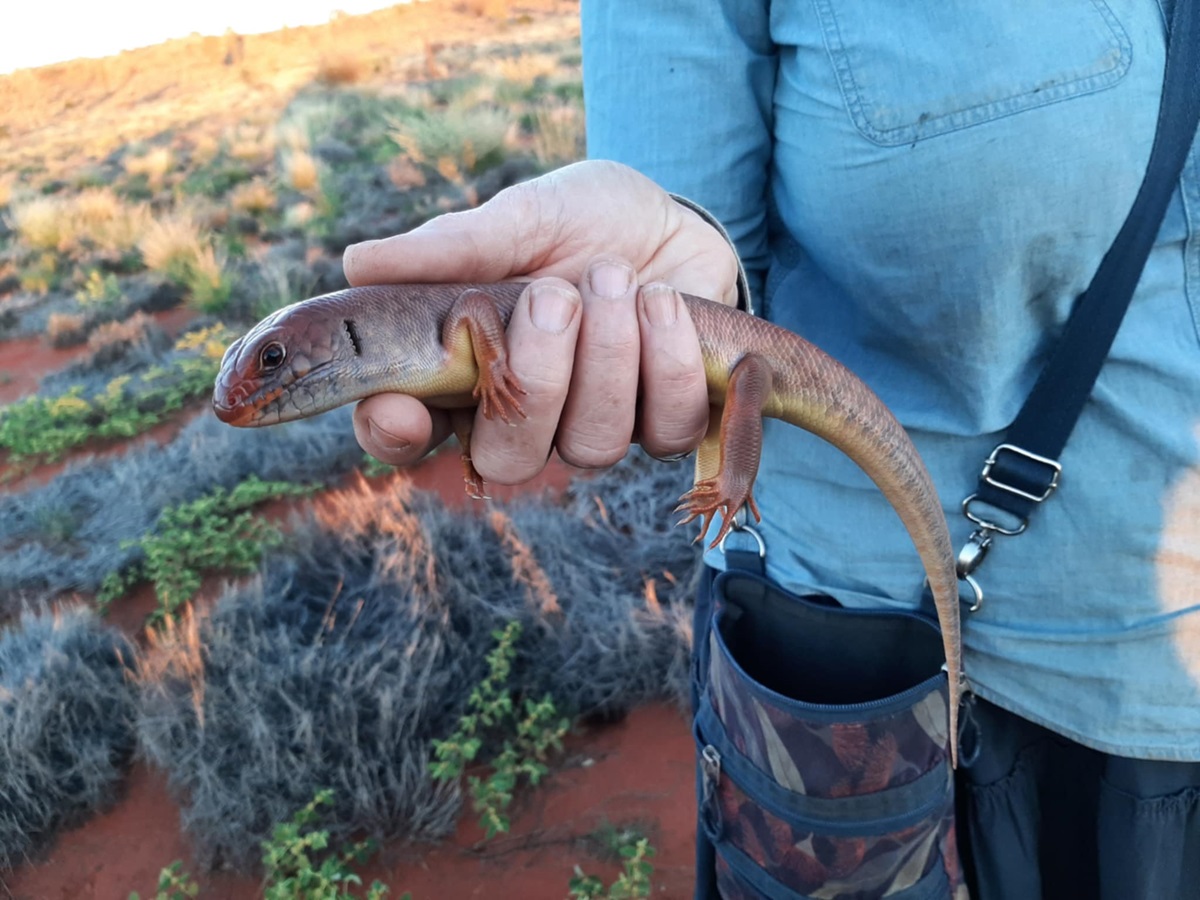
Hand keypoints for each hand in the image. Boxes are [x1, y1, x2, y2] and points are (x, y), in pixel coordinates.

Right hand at [341, 159, 740, 484]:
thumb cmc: (581, 221)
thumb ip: (452, 247)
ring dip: (607, 355)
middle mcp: (526, 415)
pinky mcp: (667, 421)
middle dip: (535, 378)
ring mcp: (597, 426)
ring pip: (592, 446)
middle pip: (508, 458)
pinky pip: (667, 428)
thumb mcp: (519, 217)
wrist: (672, 216)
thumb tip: (358, 263)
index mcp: (466, 371)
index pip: (408, 430)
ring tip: (613, 276)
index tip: (397, 404)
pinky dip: (666, 359)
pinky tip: (661, 300)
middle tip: (552, 295)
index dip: (395, 432)